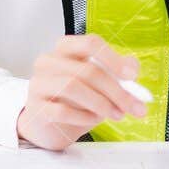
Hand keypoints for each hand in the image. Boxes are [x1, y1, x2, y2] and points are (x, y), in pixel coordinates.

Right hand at [16, 34, 148, 150]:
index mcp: (66, 48)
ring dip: (101, 103)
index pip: (91, 43)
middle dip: (116, 90)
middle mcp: (49, 61)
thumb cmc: (74, 99)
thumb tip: (133, 68)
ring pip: (73, 87)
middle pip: (87, 70)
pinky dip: (83, 116)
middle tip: (133, 106)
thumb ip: (115, 72)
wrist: (48, 125)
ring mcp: (39, 83)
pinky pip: (61, 110)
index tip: (132, 76)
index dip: (113, 59)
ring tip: (116, 114)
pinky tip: (93, 120)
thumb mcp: (98, 82)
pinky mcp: (35, 107)